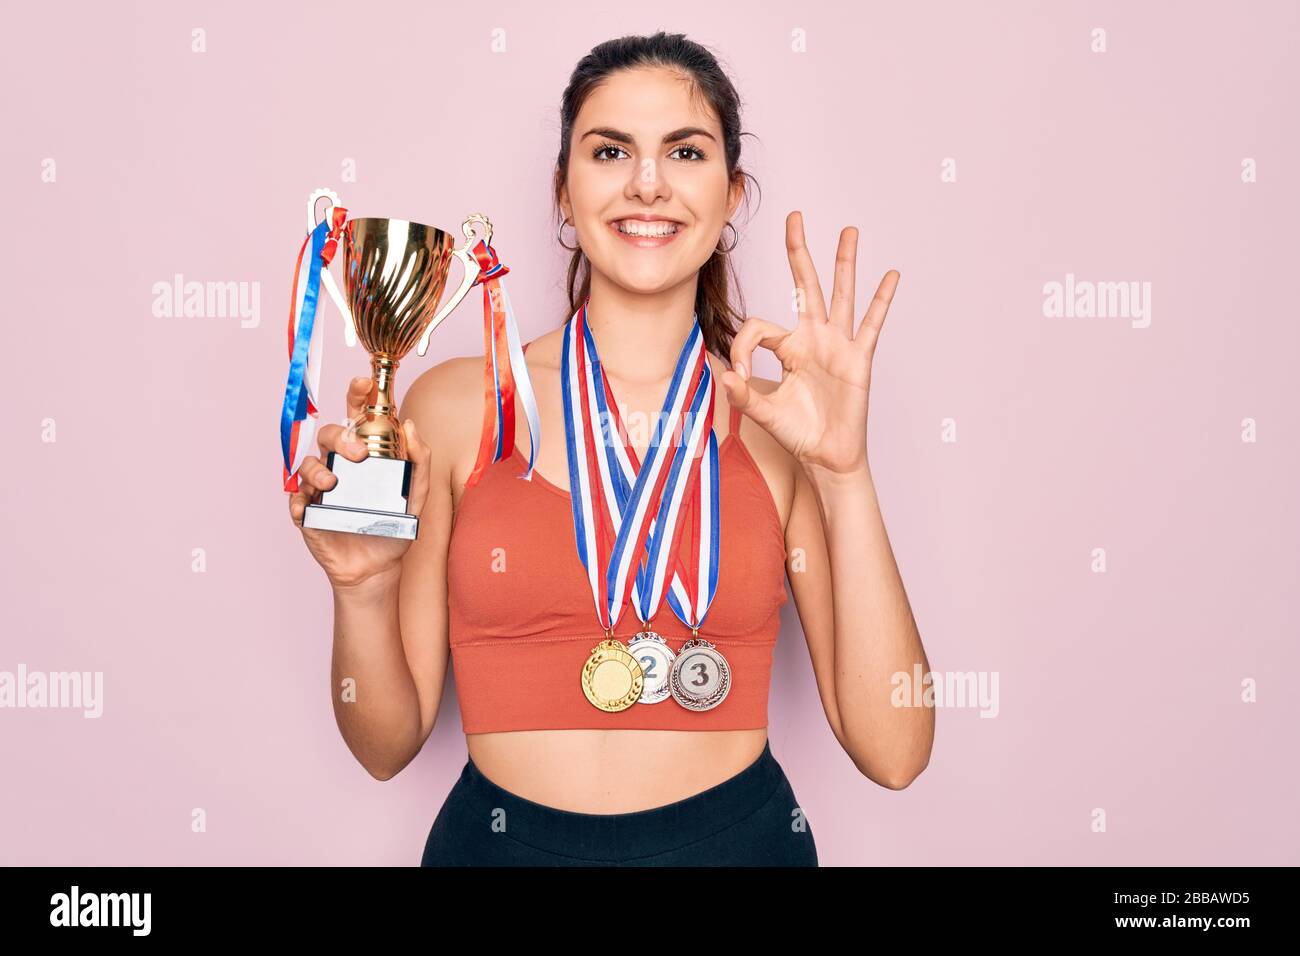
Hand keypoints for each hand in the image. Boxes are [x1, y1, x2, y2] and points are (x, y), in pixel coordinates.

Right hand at [288, 376, 431, 589]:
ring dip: (317, 471)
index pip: (356, 417)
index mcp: (363, 454)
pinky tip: (308, 507)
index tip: (364, 384)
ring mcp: (321, 488)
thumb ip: (420, 461)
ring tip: (333, 485)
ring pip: (308, 465)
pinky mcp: (308, 513)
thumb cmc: (395, 525)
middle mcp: (340, 466)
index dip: (357, 396)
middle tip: (358, 454)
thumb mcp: (415, 493)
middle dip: (340, 438)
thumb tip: (411, 424)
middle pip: (329, 436)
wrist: (379, 567)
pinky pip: (295, 500)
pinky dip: (299, 501)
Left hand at [722, 210, 898, 477]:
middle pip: (804, 285)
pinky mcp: (858, 358)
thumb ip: (744, 395)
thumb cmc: (797, 432)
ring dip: (844, 262)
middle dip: (798, 251)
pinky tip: (891, 275)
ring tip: (849, 230)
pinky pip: (871, 325)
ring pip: (840, 294)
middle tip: (794, 216)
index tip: (738, 377)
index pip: (758, 327)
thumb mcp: (763, 413)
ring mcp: (837, 344)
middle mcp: (812, 338)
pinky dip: (881, 301)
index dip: (741, 348)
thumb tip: (723, 376)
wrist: (826, 456)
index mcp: (786, 347)